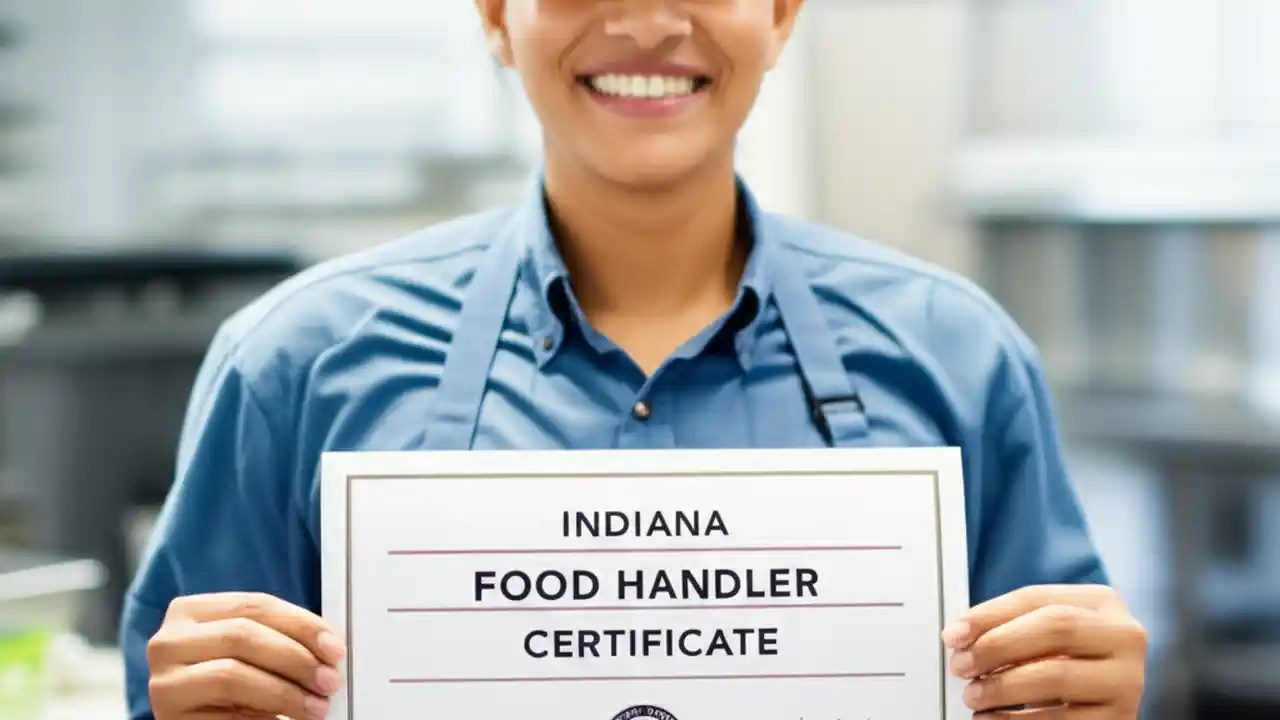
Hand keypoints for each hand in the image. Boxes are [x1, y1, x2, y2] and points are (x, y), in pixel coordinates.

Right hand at [147, 592, 346, 719]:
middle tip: (329, 681)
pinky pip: (224, 716)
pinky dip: (263, 718)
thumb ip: (277, 636)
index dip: (301, 625)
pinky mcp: (169, 718)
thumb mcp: (248, 649)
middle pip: (243, 637)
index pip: (255, 605)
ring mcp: (164, 682)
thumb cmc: (228, 679)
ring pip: (232, 675)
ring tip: (315, 707)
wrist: (196, 719)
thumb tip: (328, 648)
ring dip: (284, 693)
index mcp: (190, 611)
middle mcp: (169, 642)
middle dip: (296, 659)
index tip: (334, 648)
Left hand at [942, 584, 1146, 718]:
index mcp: (1101, 604)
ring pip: (1056, 675)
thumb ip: (1008, 626)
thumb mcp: (1043, 636)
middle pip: (1054, 627)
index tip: (953, 635)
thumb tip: (958, 636)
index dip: (989, 615)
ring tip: (974, 695)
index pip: (1036, 598)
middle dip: (997, 646)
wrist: (1100, 707)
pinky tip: (991, 719)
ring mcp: (1127, 680)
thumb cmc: (1065, 662)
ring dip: (1002, 687)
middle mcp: (1123, 636)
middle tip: (961, 666)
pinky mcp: (1120, 719)